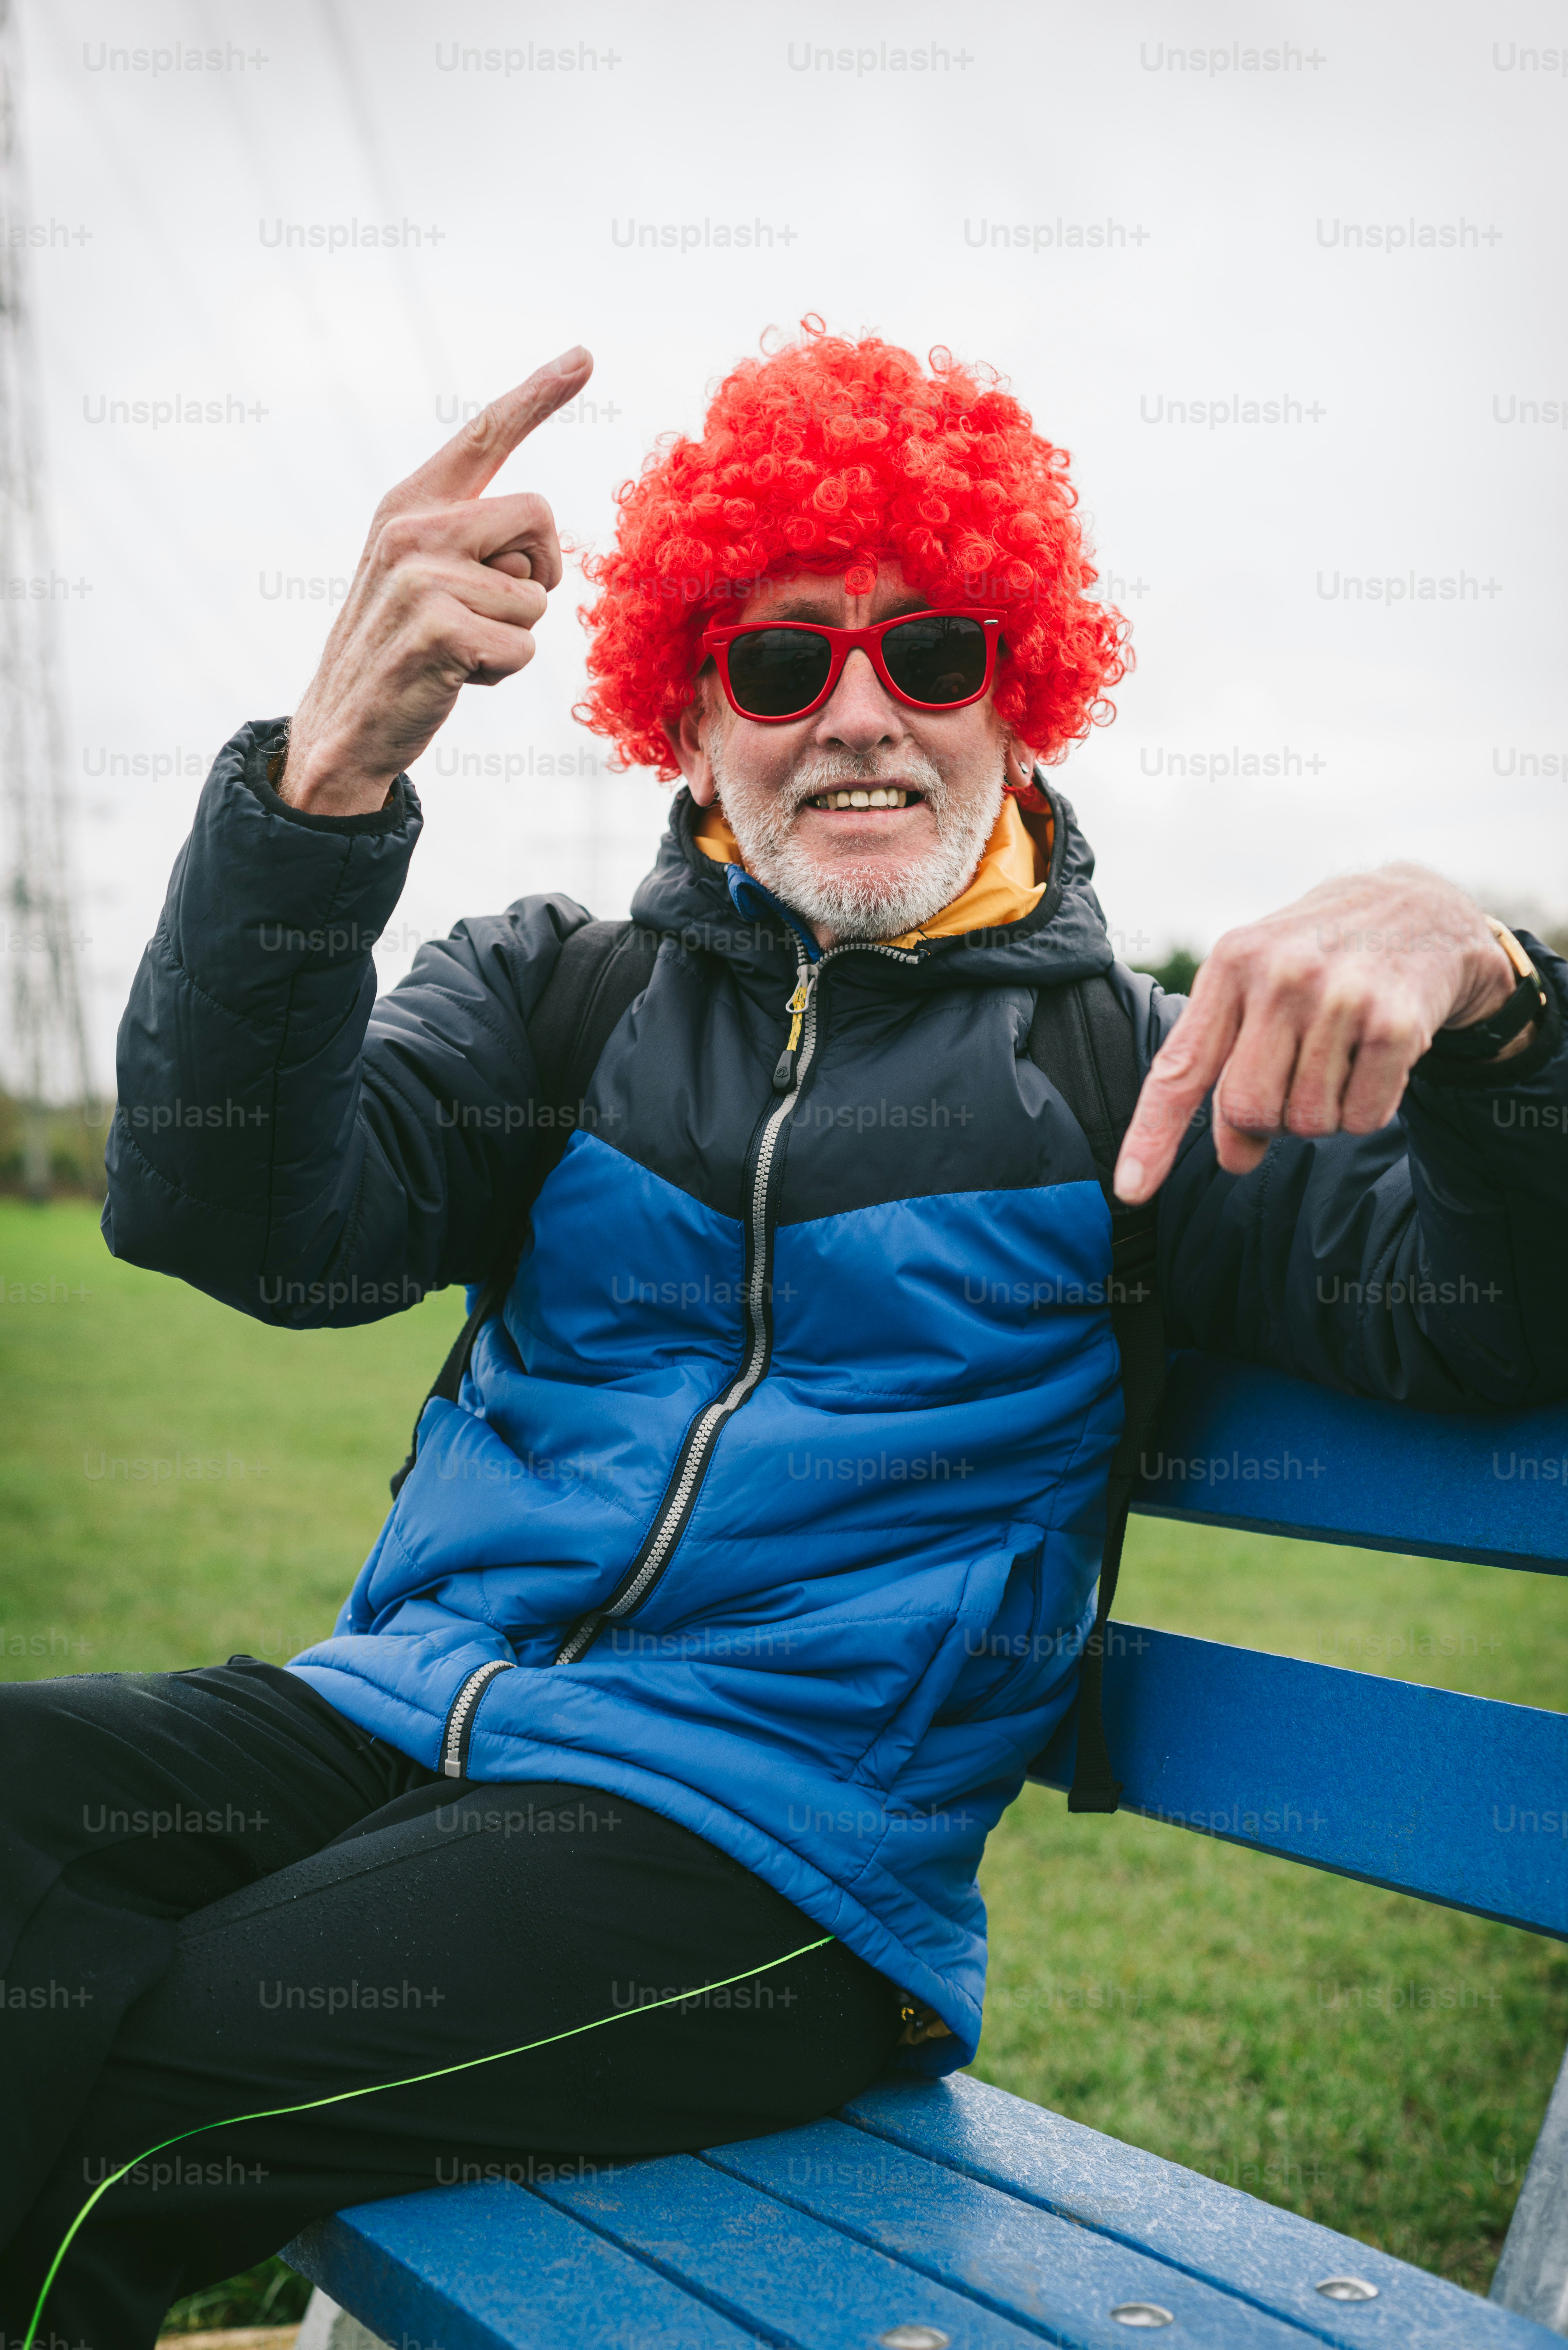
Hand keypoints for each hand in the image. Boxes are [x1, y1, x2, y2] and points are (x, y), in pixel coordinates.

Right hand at [280, 345, 593, 815]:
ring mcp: (423, 577)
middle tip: (490, 610)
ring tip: (459, 647)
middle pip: (540, 518)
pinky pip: (523, 646)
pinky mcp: (440, 629)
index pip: (484, 435)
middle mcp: (413, 528)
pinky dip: (502, 672)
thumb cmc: (401, 648)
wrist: (344, 724)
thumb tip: (538, 531)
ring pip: (535, 594)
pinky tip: (454, 675)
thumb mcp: (423, 574)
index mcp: (410, 504)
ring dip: (512, 633)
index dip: (539, 394)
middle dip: (537, 572)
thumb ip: (469, 537)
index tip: (584, 355)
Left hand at [1114, 865, 1525, 1203]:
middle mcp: (1282, 976)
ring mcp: (1341, 998)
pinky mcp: (1395, 1025)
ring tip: (1339, 1055)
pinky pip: (1363, 1119)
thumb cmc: (1318, 959)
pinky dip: (1368, 1108)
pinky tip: (1374, 1060)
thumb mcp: (1257, 988)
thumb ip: (1228, 1067)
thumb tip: (1233, 1158)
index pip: (1180, 1068)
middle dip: (1267, 1119)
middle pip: (1247, 1111)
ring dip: (1323, 1111)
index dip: (1152, 1136)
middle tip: (1295, 1077)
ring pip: (1308, 1123)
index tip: (1129, 1191)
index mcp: (1231, 964)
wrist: (1421, 909)